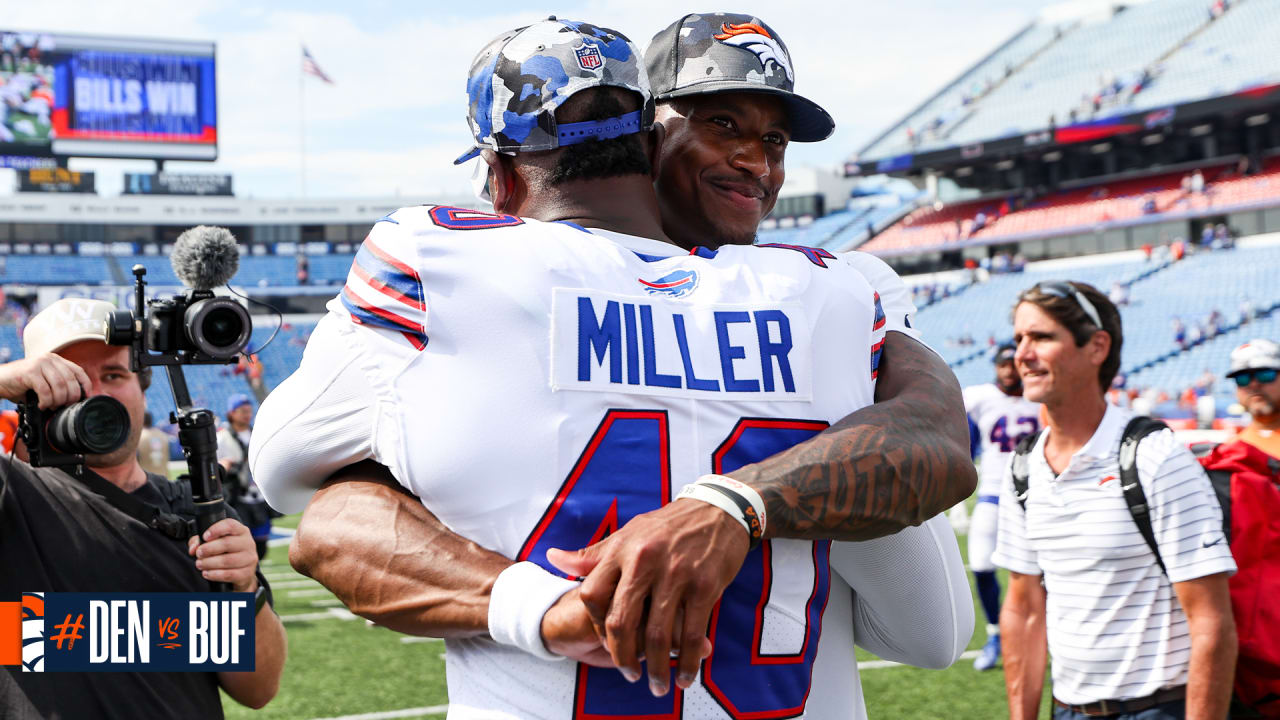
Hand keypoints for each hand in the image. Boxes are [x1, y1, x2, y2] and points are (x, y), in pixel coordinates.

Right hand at [0, 353, 91, 407]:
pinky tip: (41, 405)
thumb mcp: (44, 382)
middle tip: (63, 406)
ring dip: (57, 401)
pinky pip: (45, 390)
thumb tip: (76, 399)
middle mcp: (50, 359)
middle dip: (70, 398)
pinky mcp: (30, 372)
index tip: (85, 398)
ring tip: (51, 406)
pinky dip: (46, 401)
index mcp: (56, 360)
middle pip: (71, 381)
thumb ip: (58, 385)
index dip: (86, 386)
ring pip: (60, 386)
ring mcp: (39, 364)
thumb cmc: (21, 384)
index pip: (79, 371)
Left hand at [188, 518, 259, 592]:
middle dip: (209, 549)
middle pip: (227, 543)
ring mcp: (249, 559)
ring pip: (228, 560)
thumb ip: (200, 541)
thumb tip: (193, 548)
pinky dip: (215, 575)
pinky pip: (229, 574)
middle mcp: (248, 543)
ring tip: (199, 564)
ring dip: (210, 563)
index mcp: (241, 531)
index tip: (205, 536)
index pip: (230, 525)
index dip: (216, 529)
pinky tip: (207, 573)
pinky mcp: (247, 573)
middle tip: (199, 553)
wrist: (242, 571)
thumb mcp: (215, 542)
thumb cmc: (227, 552)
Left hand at [547, 498, 745, 695]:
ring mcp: (676, 575)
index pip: (592, 596)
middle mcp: (645, 561)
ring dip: (657, 668)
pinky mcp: (704, 586)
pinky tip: (686, 677)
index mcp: (621, 549)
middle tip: (630, 675)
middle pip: (621, 622)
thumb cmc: (667, 526)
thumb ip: (592, 554)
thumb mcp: (627, 533)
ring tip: (657, 685)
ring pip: (658, 635)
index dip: (595, 626)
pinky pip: (691, 634)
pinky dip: (688, 662)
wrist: (718, 510)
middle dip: (622, 657)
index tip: (607, 641)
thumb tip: (552, 558)